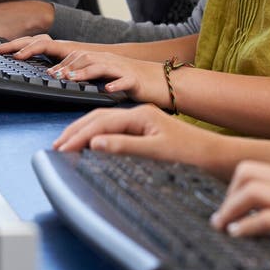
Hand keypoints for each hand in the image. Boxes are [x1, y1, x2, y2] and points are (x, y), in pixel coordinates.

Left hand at [0, 37, 167, 103]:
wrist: (160, 79)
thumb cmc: (126, 80)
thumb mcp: (98, 76)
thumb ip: (77, 73)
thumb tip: (55, 75)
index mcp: (86, 57)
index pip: (54, 47)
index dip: (27, 47)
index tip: (3, 51)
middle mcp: (98, 57)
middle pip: (69, 52)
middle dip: (45, 54)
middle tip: (22, 60)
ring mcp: (115, 66)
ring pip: (94, 63)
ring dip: (78, 70)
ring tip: (64, 78)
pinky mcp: (131, 77)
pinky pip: (121, 79)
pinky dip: (113, 84)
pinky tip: (106, 90)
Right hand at [53, 103, 213, 159]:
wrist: (213, 155)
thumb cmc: (190, 153)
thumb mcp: (156, 151)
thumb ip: (124, 146)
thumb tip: (94, 144)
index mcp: (140, 115)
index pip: (101, 123)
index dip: (80, 136)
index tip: (63, 148)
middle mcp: (138, 114)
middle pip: (98, 118)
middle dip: (76, 131)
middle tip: (57, 146)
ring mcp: (141, 121)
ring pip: (104, 122)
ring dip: (84, 132)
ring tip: (67, 144)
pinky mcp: (144, 129)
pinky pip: (113, 129)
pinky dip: (97, 135)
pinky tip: (91, 144)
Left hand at [210, 161, 269, 269]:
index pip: (259, 169)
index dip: (237, 187)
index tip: (228, 206)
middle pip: (247, 170)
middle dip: (227, 193)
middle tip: (221, 217)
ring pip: (250, 189)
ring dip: (229, 208)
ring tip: (222, 227)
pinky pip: (264, 217)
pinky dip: (245, 226)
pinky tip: (238, 236)